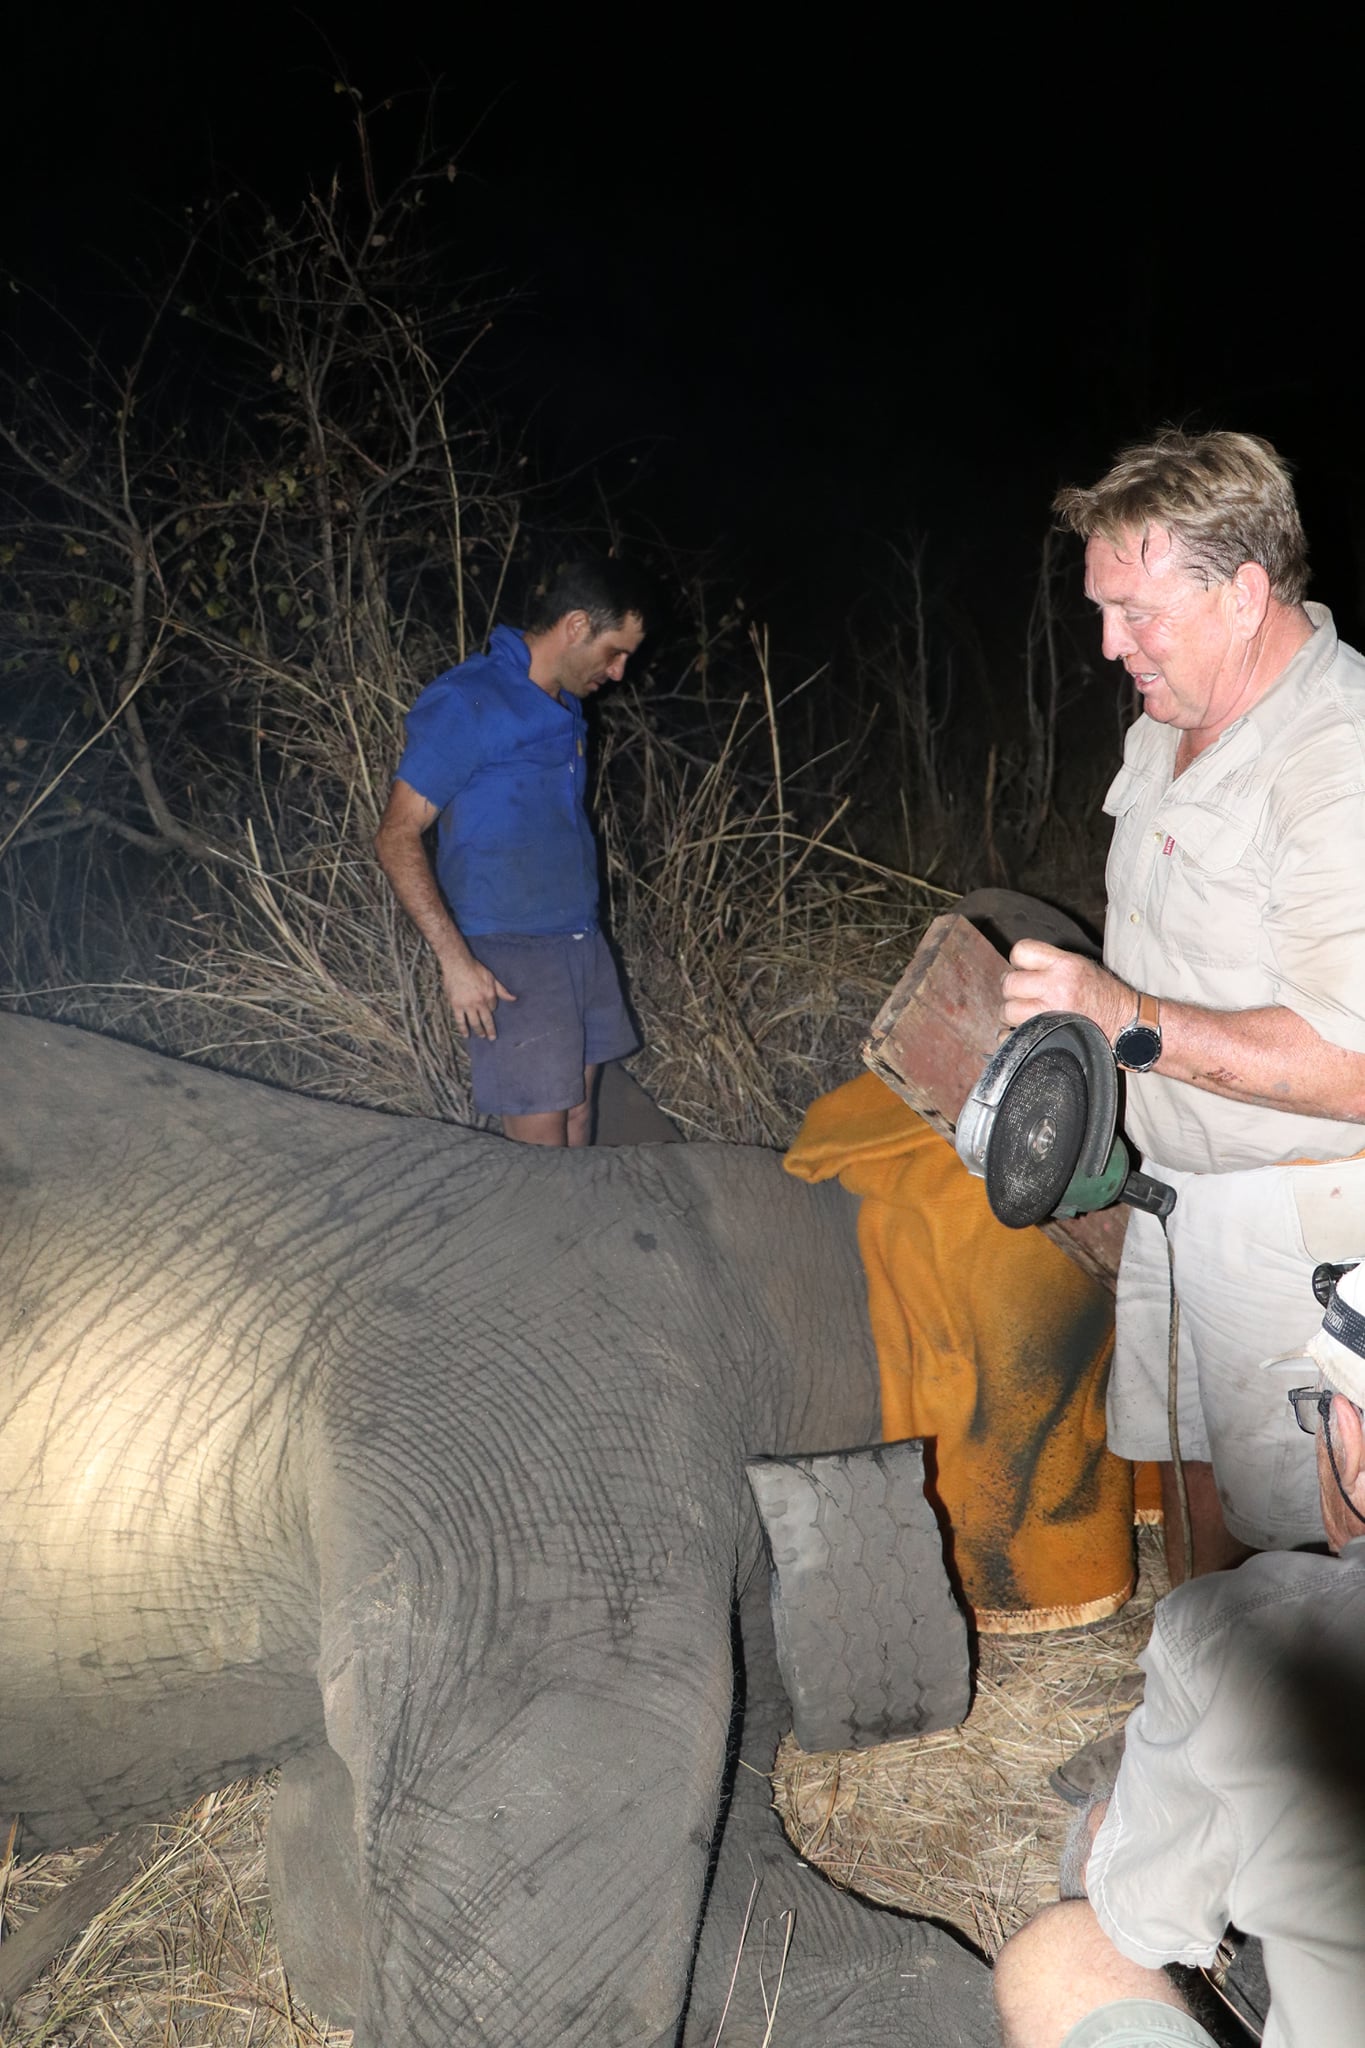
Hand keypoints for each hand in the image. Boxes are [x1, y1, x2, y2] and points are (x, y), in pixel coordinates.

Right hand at [441, 954, 515, 1039]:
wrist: (457, 964)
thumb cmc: (475, 968)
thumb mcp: (491, 978)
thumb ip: (502, 990)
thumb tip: (513, 999)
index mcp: (489, 995)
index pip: (493, 1007)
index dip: (491, 1009)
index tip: (488, 1010)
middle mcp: (480, 1002)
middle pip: (486, 1020)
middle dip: (489, 1030)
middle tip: (492, 1038)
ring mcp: (467, 1005)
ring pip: (474, 1022)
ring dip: (479, 1031)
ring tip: (481, 1037)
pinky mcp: (456, 1005)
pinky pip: (460, 1020)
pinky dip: (463, 1029)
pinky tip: (466, 1035)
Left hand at [999, 940, 1131, 1041]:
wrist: (1124, 1023)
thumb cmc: (1101, 994)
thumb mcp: (1080, 966)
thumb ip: (1049, 963)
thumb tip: (1015, 968)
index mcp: (1064, 965)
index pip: (1020, 951)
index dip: (1018, 962)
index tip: (1025, 971)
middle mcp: (1055, 987)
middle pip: (1008, 983)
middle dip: (1014, 991)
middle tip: (1027, 996)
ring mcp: (1049, 1013)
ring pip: (1006, 1011)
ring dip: (1013, 1015)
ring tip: (1030, 1015)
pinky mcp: (1046, 1036)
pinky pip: (1007, 1036)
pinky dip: (1011, 1036)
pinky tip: (1026, 1032)